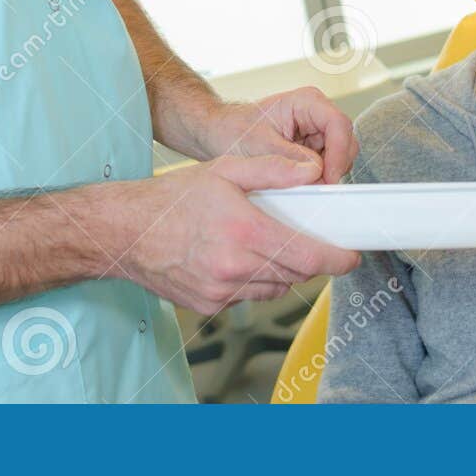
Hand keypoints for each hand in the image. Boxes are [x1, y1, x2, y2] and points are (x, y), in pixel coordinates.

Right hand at [108, 155, 360, 313]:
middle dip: (309, 259)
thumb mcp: (225, 169)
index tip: (353, 256)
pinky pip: (247, 298)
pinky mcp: (208, 306)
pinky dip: (254, 281)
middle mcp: (234, 268)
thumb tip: (313, 171)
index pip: (308, 257)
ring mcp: (220, 292)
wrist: (123, 232)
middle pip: (296, 274)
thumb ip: (273, 170)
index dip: (337, 259)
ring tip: (267, 244)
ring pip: (274, 289)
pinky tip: (239, 258)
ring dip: (282, 271)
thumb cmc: (172, 198)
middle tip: (308, 239)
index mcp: (245, 233)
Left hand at [202, 87, 357, 184]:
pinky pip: (328, 164)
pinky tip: (301, 183)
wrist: (220, 134)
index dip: (339, 152)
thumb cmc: (234, 130)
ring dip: (327, 173)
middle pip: (344, 140)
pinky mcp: (313, 147)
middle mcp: (316, 113)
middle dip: (334, 166)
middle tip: (318, 188)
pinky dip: (319, 177)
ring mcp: (316, 131)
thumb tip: (317, 172)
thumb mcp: (259, 145)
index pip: (338, 124)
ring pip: (339, 155)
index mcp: (307, 101)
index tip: (329, 177)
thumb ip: (289, 158)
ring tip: (304, 185)